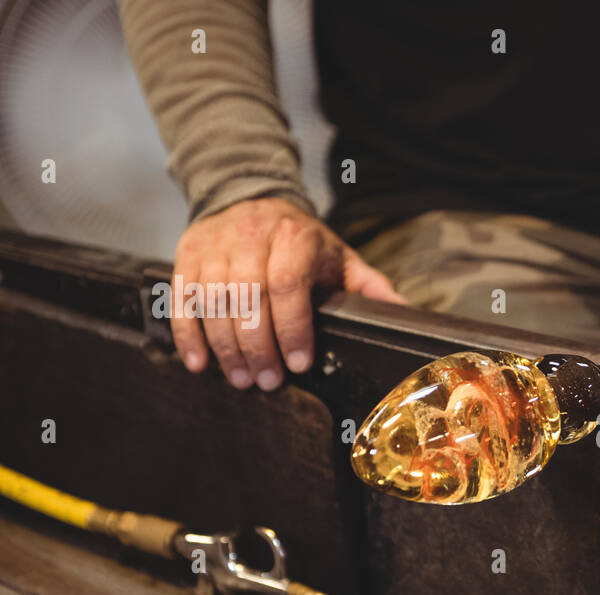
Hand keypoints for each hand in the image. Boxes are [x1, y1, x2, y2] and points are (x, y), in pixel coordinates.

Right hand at [170, 197, 405, 388]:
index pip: (288, 283)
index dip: (291, 327)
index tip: (298, 363)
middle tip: (266, 381)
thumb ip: (371, 287)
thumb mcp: (340, 257)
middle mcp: (252, 235)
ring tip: (240, 378)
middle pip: (248, 296)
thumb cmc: (301, 241)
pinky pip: (182, 297)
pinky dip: (188, 333)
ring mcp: (216, 243)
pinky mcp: (188, 252)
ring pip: (213, 299)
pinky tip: (200, 362)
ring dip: (225, 346)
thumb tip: (407, 316)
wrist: (250, 197)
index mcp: (296, 236)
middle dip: (257, 346)